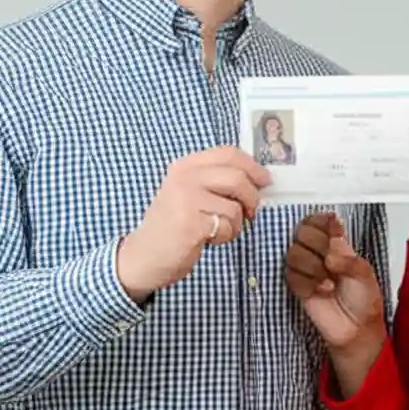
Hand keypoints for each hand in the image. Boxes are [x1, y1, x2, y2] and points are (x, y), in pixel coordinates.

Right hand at [117, 146, 269, 302]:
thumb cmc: (172, 225)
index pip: (229, 153)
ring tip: (219, 229)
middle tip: (251, 212)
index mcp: (186, 166)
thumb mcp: (189, 192)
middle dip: (252, 197)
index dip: (252, 166)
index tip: (264, 180)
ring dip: (236, 223)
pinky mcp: (191, 223)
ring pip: (235, 206)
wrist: (144, 256)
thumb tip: (258, 178)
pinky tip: (209, 239)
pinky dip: (225, 236)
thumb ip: (216, 180)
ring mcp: (186, 199)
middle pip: (237, 178)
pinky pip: (227, 226)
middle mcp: (184, 178)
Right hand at [285, 213, 385, 357]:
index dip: (322, 222)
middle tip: (332, 262)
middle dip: (318, 245)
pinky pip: (291, 275)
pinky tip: (321, 291)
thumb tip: (330, 253)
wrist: (356, 328)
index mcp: (336, 242)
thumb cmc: (364, 298)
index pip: (319, 220)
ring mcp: (306, 268)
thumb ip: (348, 259)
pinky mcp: (297, 286)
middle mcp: (318, 251)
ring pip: (293, 253)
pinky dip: (307, 283)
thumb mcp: (365, 274)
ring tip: (330, 283)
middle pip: (301, 231)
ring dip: (312, 267)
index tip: (333, 234)